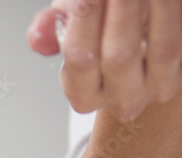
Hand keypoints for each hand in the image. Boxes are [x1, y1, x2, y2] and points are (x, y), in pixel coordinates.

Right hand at [28, 0, 181, 121]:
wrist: (140, 47)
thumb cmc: (103, 35)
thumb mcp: (71, 27)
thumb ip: (52, 27)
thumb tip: (38, 36)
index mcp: (85, 94)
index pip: (79, 57)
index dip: (84, 16)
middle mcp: (120, 101)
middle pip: (118, 56)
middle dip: (120, 8)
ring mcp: (154, 90)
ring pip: (159, 49)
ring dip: (151, 6)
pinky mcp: (177, 76)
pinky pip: (177, 41)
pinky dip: (169, 11)